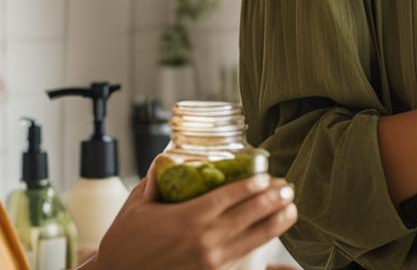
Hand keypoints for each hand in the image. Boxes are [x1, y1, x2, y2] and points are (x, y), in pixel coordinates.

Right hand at [85, 156, 297, 269]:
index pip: (230, 197)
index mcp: (189, 218)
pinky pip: (241, 257)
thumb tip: (168, 156)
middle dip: (272, 201)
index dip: (253, 186)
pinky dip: (258, 245)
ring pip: (252, 239)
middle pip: (249, 216)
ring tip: (291, 210)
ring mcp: (211, 261)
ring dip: (275, 223)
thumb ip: (156, 178)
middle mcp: (205, 240)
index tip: (268, 176)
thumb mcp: (138, 203)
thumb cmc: (125, 242)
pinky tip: (267, 235)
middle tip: (288, 188)